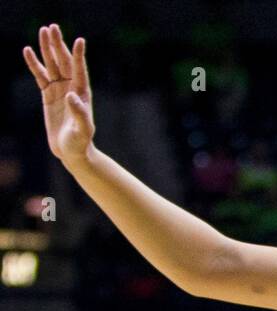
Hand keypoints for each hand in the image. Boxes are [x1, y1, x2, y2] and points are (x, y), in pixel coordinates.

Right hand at [23, 24, 95, 163]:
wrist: (71, 151)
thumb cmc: (80, 142)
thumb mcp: (83, 129)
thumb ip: (79, 113)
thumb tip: (71, 95)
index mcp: (82, 93)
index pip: (79, 70)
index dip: (79, 56)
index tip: (80, 40)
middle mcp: (71, 88)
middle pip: (63, 62)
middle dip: (58, 44)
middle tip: (52, 27)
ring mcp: (59, 89)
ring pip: (51, 64)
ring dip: (46, 48)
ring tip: (42, 30)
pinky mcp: (48, 94)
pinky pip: (39, 75)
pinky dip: (34, 63)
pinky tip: (27, 50)